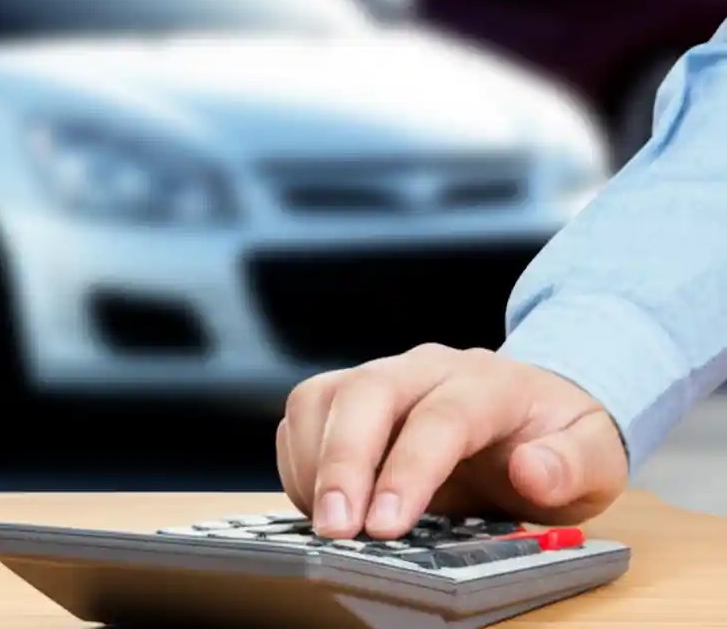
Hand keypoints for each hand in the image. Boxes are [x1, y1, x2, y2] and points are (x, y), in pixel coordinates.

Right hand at [276, 344, 627, 538]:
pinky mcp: (347, 395)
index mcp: (488, 382)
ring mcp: (381, 377)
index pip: (441, 417)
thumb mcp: (596, 460)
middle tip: (337, 528)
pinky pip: (303, 415)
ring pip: (322, 397)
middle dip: (343, 463)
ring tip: (326, 522)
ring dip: (312, 463)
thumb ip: (572, 465)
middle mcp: (425, 368)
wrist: (532, 410)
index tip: (388, 524)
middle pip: (366, 394)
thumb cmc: (556, 440)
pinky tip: (321, 504)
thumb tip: (531, 470)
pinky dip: (300, 462)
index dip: (409, 470)